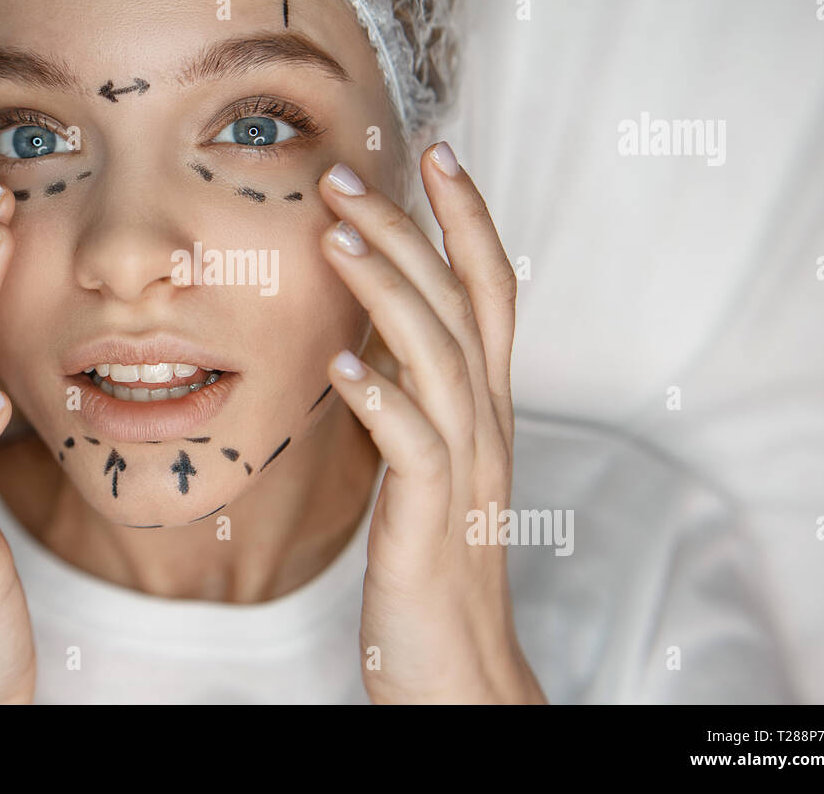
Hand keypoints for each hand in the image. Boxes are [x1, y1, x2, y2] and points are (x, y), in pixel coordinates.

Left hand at [318, 144, 545, 703]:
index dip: (467, 218)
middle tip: (349, 174)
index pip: (487, 290)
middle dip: (412, 228)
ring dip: (389, 293)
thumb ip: (414, 399)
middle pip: (462, 304)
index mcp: (485, 406)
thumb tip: (372, 342)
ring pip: (439, 359)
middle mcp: (487, 426)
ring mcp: (467, 474)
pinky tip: (343, 369)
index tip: (434, 153)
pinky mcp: (433, 524)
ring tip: (336, 239)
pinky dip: (383, 403)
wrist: (459, 670)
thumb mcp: (429, 464)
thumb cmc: (435, 561)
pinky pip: (416, 450)